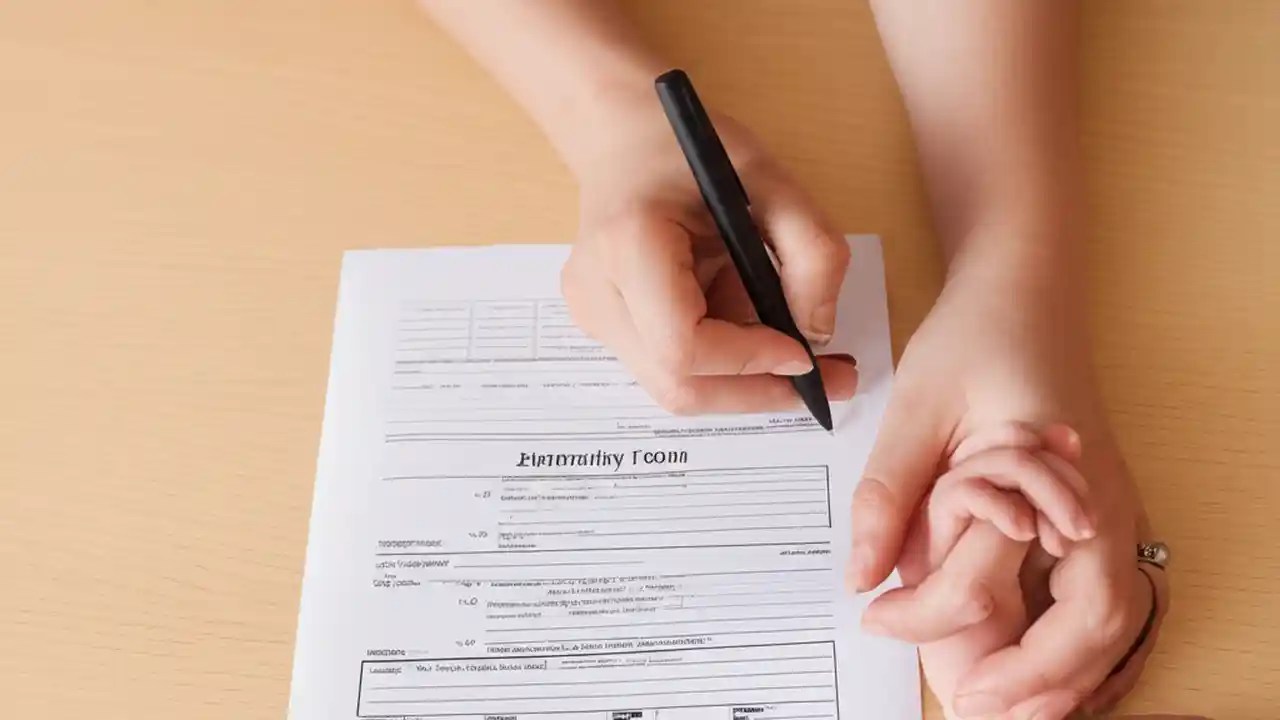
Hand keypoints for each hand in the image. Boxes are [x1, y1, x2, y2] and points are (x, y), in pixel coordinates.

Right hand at [559, 92, 857, 412]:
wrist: (621, 140)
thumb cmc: (689, 150)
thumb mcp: (770, 180)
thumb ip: (811, 252)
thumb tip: (816, 334)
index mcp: (628, 246)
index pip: (682, 345)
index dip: (749, 361)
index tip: (805, 352)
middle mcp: (597, 294)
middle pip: (678, 385)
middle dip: (756, 391)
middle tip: (827, 381)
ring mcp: (594, 317)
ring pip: (675, 387)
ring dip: (744, 381)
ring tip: (798, 351)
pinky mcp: (604, 329)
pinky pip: (670, 368)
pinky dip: (723, 364)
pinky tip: (755, 331)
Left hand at [847, 241, 1169, 718]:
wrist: (1024, 288)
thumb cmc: (977, 333)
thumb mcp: (917, 406)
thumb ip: (891, 494)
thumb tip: (863, 574)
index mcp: (1051, 473)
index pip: (992, 580)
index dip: (928, 616)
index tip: (876, 619)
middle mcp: (1099, 500)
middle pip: (1096, 623)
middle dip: (1036, 679)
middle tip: (973, 704)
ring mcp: (1107, 508)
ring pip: (1111, 619)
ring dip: (1064, 669)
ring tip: (1003, 699)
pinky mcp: (1095, 512)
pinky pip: (1101, 595)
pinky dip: (1072, 639)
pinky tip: (1027, 657)